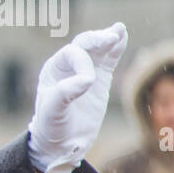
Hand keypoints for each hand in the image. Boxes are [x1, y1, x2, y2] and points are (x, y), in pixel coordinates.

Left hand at [28, 22, 127, 172]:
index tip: (89, 82)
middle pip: (83, 44)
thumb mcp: (52, 112)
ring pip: (98, 49)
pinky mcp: (100, 79)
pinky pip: (109, 59)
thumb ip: (64, 94)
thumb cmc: (51, 126)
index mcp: (53, 69)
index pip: (72, 53)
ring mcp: (85, 71)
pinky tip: (122, 35)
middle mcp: (68, 66)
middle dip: (96, 39)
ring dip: (108, 39)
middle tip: (111, 36)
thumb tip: (87, 79)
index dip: (83, 62)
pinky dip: (116, 48)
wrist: (61, 142)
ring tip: (119, 30)